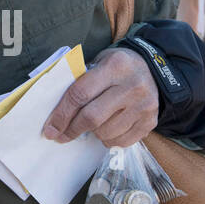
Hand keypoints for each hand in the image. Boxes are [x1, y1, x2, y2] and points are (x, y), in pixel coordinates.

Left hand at [43, 47, 157, 147]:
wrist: (154, 70)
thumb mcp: (100, 62)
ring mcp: (143, 105)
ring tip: (92, 124)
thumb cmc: (118, 67)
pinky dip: (108, 139)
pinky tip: (107, 129)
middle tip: (60, 136)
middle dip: (71, 129)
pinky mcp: (150, 121)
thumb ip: (81, 82)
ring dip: (92, 133)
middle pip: (92, 117)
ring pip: (106, 132)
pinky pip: (121, 141)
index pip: (80, 94)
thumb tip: (57, 114)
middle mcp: (132, 86)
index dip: (62, 114)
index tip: (50, 129)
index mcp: (115, 66)